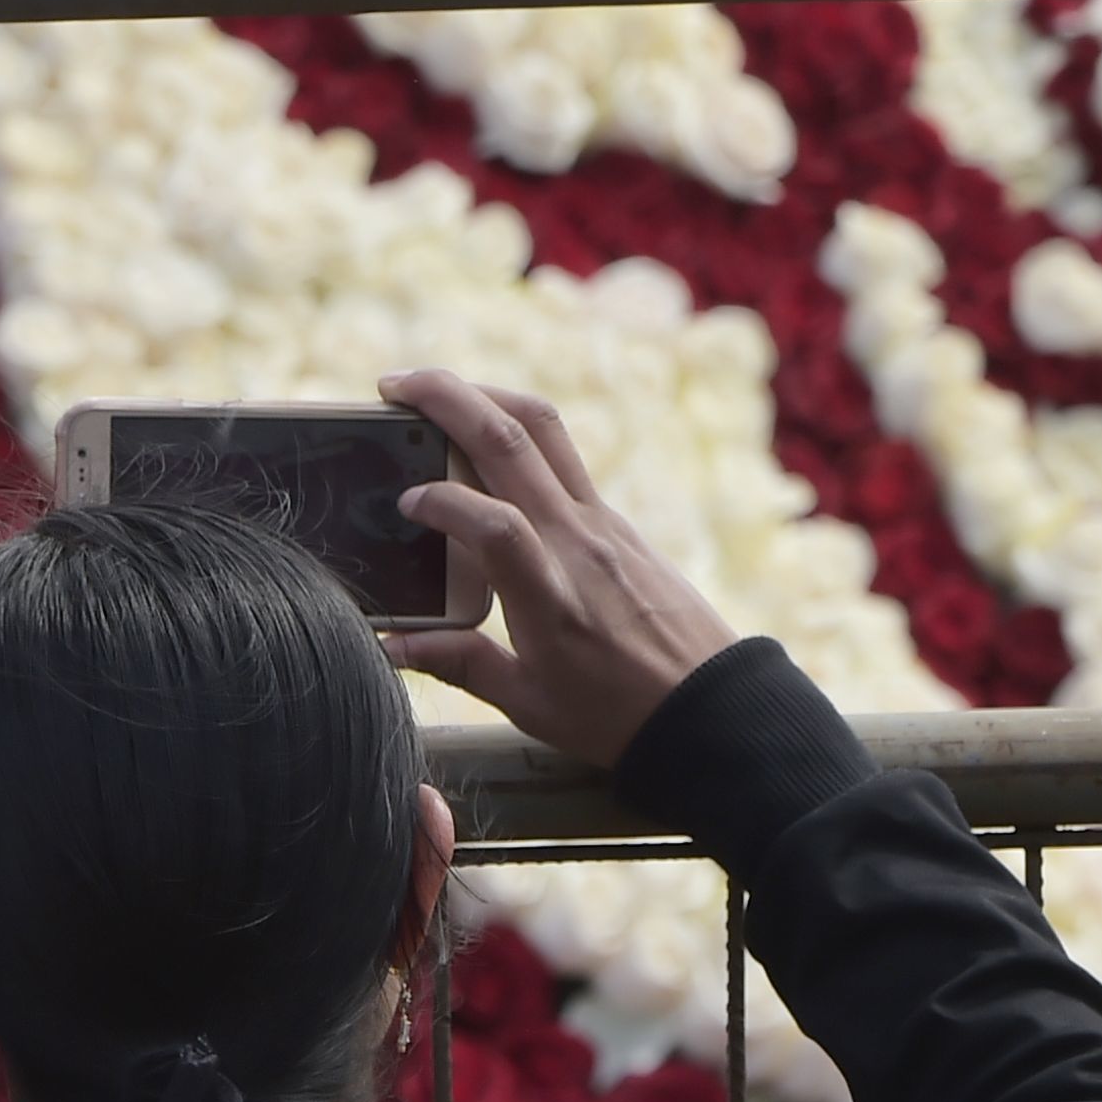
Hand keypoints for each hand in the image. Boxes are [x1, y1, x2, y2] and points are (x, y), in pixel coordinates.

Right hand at [378, 369, 740, 768]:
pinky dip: (517, 431)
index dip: (441, 501)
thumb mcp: (528, 703)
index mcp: (550, 594)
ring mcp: (601, 522)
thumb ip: (458, 664)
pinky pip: (562, 455)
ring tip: (437, 394)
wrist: (709, 707)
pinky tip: (486, 444)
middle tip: (393, 386)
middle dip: (447, 398)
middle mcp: (577, 542)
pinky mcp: (615, 522)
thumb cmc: (617, 715)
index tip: (406, 505)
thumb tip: (391, 644)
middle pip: (512, 439)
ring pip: (544, 428)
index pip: (491, 522)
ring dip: (486, 396)